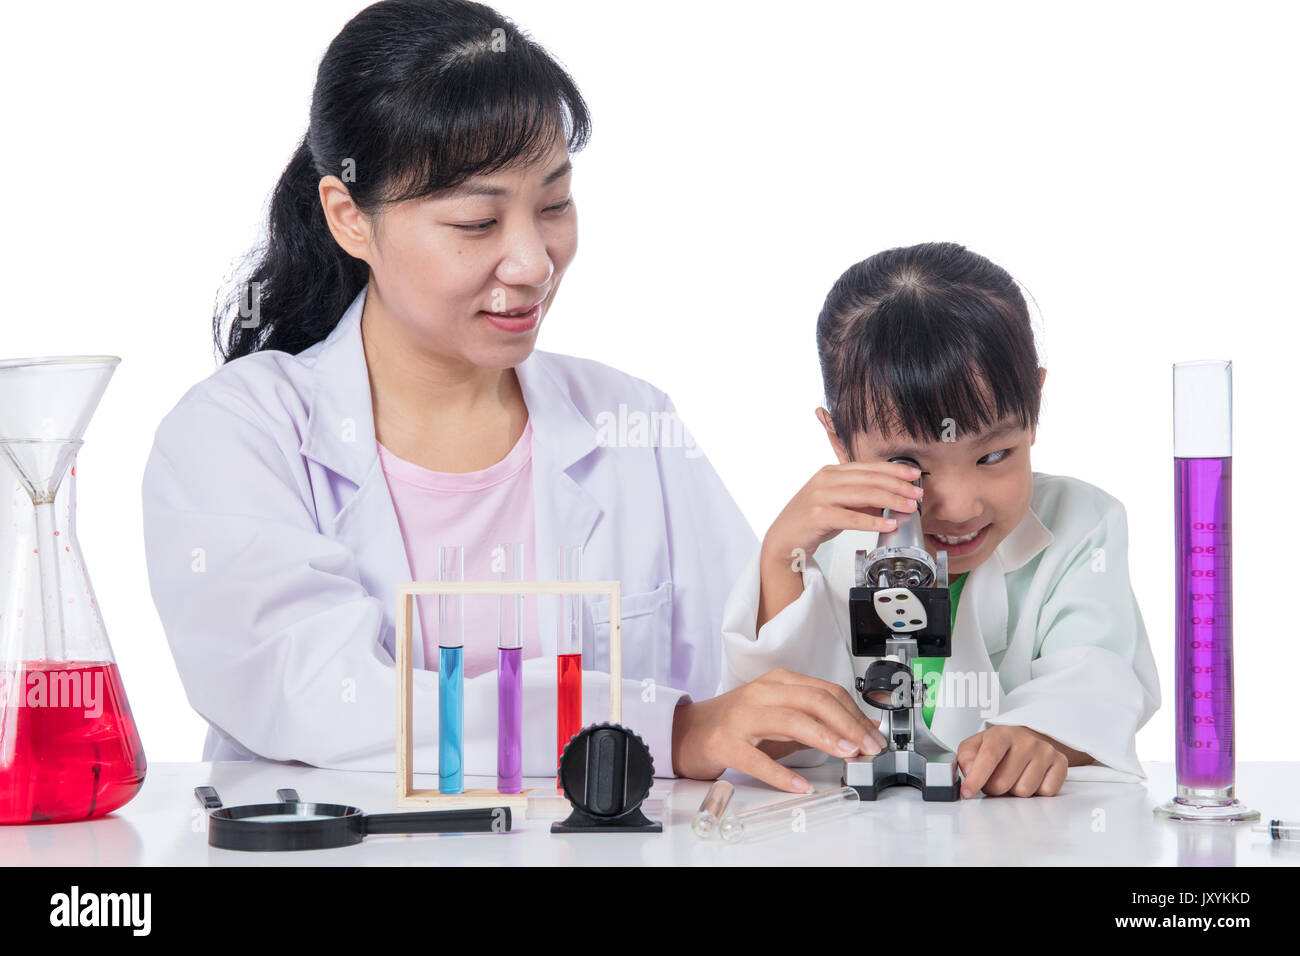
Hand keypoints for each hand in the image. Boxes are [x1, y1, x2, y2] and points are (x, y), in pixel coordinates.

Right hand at [671, 668, 889, 792]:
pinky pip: (757, 759)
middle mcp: (761, 693)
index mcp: (777, 682)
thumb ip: (815, 721)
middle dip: (847, 724)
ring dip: (824, 738)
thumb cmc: (736, 725)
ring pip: (790, 720)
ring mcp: (742, 716)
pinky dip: (781, 774)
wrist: (686, 732)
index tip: (873, 735)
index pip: (825, 691)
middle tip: (867, 746)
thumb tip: (860, 730)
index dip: (854, 713)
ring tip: (846, 754)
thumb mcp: (779, 716)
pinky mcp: (725, 742)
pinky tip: (800, 785)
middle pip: (814, 700)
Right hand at [758, 460, 923, 629]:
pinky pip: (851, 517)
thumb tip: (892, 501)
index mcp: (831, 472)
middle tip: (917, 494)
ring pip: (863, 495)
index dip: (894, 469)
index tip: (914, 474)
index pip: (869, 467)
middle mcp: (826, 480)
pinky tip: (888, 524)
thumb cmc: (811, 522)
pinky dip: (872, 521)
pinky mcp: (817, 515)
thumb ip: (862, 501)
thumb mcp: (839, 506)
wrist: (783, 539)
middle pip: (869, 479)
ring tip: (908, 507)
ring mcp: (820, 496)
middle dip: (898, 485)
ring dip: (890, 501)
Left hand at [956, 726, 1069, 797]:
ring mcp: (1045, 751)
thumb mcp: (975, 746)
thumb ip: (966, 757)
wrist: (1027, 740)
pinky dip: (1036, 792)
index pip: (989, 757)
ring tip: (1013, 778)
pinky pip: (1046, 792)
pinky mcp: (1061, 763)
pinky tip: (1031, 779)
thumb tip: (970, 770)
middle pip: (1003, 782)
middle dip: (994, 788)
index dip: (976, 778)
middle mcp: (1026, 740)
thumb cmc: (998, 747)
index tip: (967, 792)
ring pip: (1024, 791)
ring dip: (1015, 791)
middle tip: (995, 780)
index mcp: (1002, 733)